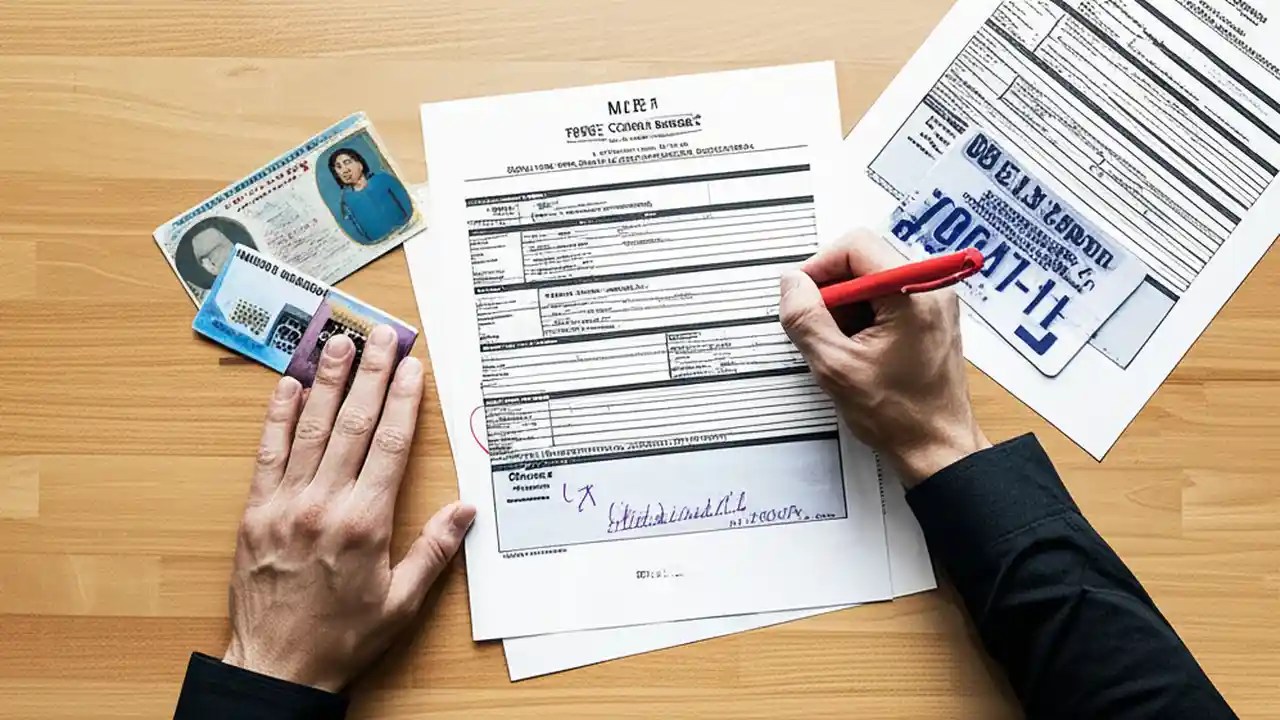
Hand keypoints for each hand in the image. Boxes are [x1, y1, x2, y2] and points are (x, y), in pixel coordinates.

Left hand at [222, 326, 476, 691]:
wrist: (276, 667)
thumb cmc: (342, 638)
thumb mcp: (402, 603)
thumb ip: (434, 551)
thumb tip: (466, 509)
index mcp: (364, 523)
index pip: (388, 445)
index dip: (401, 401)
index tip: (411, 368)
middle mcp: (323, 504)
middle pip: (350, 424)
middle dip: (368, 374)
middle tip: (379, 335)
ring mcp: (284, 504)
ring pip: (309, 429)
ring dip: (325, 381)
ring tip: (337, 342)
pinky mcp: (255, 513)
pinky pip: (267, 453)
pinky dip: (277, 417)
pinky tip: (286, 386)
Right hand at [779, 230, 989, 486]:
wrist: (937, 449)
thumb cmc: (899, 416)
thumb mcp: (835, 367)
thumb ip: (806, 318)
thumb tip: (790, 284)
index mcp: (913, 293)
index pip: (855, 246)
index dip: (818, 268)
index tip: (800, 297)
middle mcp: (930, 288)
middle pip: (863, 260)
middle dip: (832, 293)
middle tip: (820, 330)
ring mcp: (933, 303)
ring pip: (871, 281)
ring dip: (846, 309)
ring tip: (842, 348)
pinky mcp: (929, 318)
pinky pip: (885, 300)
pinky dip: (862, 319)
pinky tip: (857, 352)